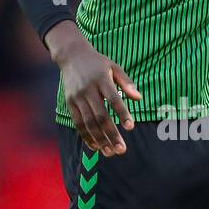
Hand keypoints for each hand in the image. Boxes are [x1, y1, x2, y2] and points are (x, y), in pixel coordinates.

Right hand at [44, 20, 140, 155]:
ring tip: (110, 152)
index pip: (113, 99)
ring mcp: (77, 97)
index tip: (130, 127)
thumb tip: (139, 98)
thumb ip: (127, 82)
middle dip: (111, 134)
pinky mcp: (69, 102)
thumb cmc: (98, 63)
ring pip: (88, 122)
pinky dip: (86, 136)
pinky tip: (95, 147)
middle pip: (100, 115)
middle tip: (121, 149)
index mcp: (101, 79)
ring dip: (99, 139)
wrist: (72, 55)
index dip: (122, 113)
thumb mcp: (114, 67)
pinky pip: (77, 122)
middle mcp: (88, 89)